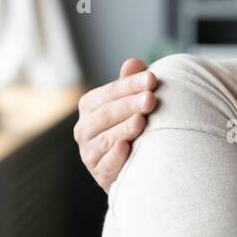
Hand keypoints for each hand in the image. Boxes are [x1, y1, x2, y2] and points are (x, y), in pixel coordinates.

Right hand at [75, 58, 158, 191]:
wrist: (131, 164)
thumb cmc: (131, 123)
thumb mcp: (132, 101)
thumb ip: (131, 82)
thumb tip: (133, 62)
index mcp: (90, 105)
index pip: (110, 92)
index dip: (131, 84)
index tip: (152, 78)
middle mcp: (84, 129)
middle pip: (107, 114)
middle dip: (130, 105)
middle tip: (151, 99)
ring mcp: (89, 153)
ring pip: (106, 139)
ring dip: (124, 129)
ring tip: (141, 120)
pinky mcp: (99, 174)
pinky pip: (106, 164)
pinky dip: (115, 156)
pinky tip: (127, 148)